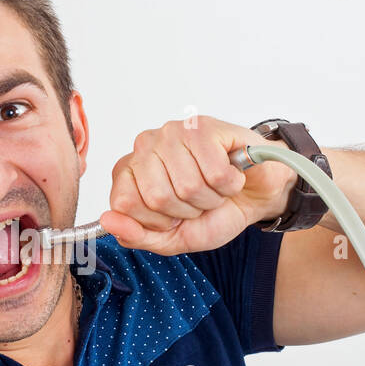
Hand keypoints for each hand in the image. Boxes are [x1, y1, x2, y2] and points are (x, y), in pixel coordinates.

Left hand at [98, 115, 297, 254]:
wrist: (255, 195)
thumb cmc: (213, 212)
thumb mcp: (172, 238)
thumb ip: (136, 236)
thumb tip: (109, 220)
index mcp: (129, 173)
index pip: (124, 204)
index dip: (157, 221)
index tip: (172, 217)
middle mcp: (145, 148)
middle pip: (158, 197)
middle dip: (187, 211)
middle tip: (198, 202)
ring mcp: (172, 134)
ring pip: (188, 186)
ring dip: (211, 198)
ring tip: (215, 188)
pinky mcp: (203, 127)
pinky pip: (215, 173)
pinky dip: (230, 184)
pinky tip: (230, 175)